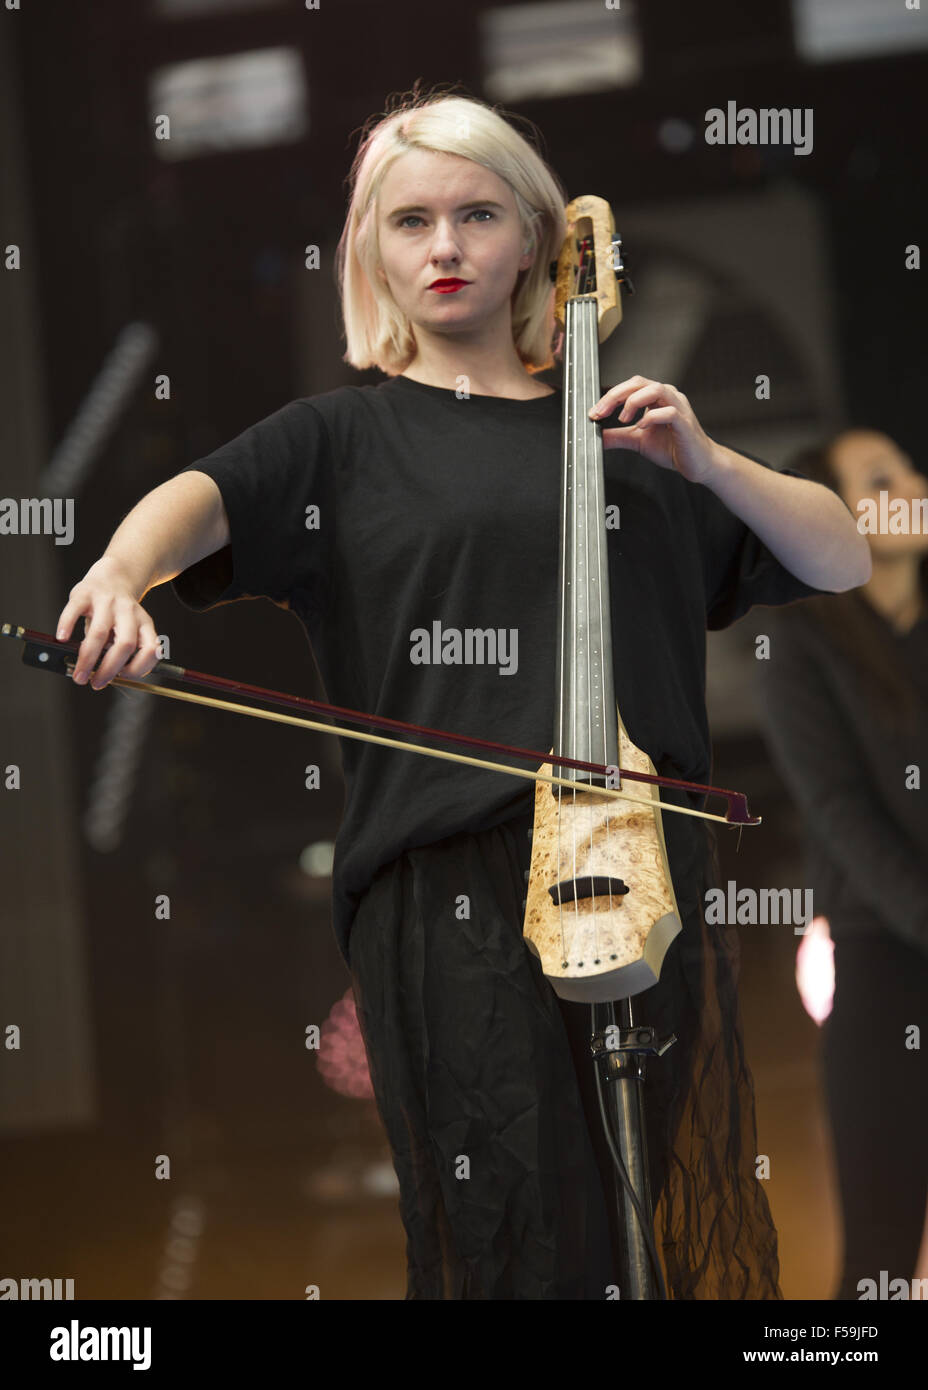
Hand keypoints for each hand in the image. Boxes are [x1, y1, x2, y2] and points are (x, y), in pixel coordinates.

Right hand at [56, 556, 160, 688]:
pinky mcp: (85, 593)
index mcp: (144, 623)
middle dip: (110, 669)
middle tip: (96, 683)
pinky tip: (62, 639)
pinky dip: (67, 625)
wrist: (114, 576)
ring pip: (99, 632)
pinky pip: (75, 610)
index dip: (140, 667)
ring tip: (78, 675)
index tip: (124, 677)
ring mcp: (107, 601)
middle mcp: (129, 612)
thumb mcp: (130, 629)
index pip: (151, 649)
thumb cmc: (119, 613)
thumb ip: (120, 651)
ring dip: (88, 658)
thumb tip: (103, 678)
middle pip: (125, 644)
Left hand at [588, 376, 717, 483]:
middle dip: (616, 395)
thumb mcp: (638, 441)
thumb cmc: (674, 448)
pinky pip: (669, 412)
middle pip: (639, 382)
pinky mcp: (685, 423)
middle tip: (600, 412)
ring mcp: (679, 407)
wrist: (697, 463)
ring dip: (634, 401)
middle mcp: (668, 397)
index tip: (594, 412)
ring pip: (655, 389)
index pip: (630, 386)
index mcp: (656, 398)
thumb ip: (618, 436)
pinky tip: (641, 427)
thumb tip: (597, 436)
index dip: (610, 396)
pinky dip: (652, 417)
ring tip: (623, 418)